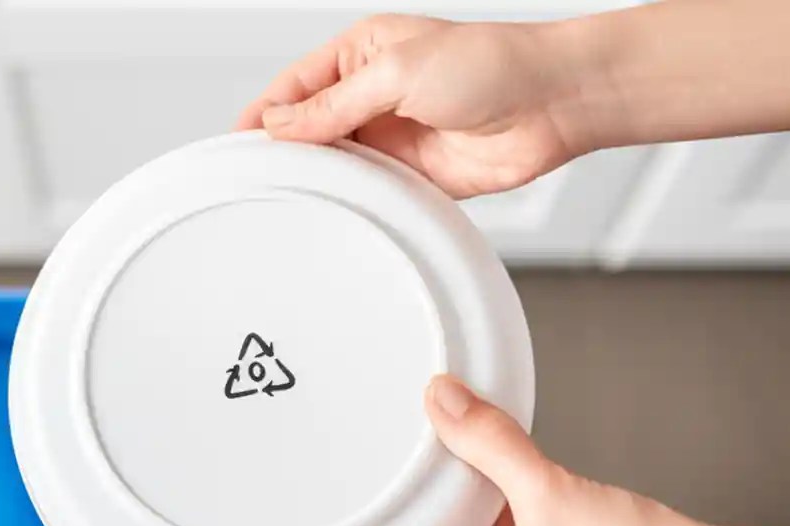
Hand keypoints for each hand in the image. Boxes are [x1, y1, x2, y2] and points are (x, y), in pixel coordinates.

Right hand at [236, 16, 594, 198]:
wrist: (553, 104)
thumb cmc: (493, 64)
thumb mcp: (397, 73)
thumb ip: (334, 105)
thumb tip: (281, 122)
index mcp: (363, 53)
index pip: (295, 86)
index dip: (264, 114)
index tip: (236, 142)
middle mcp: (373, 94)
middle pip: (311, 128)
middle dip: (287, 150)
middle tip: (258, 177)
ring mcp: (392, 135)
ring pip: (337, 163)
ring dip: (320, 178)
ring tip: (293, 195)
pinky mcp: (413, 174)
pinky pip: (370, 191)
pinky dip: (352, 201)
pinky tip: (337, 208)